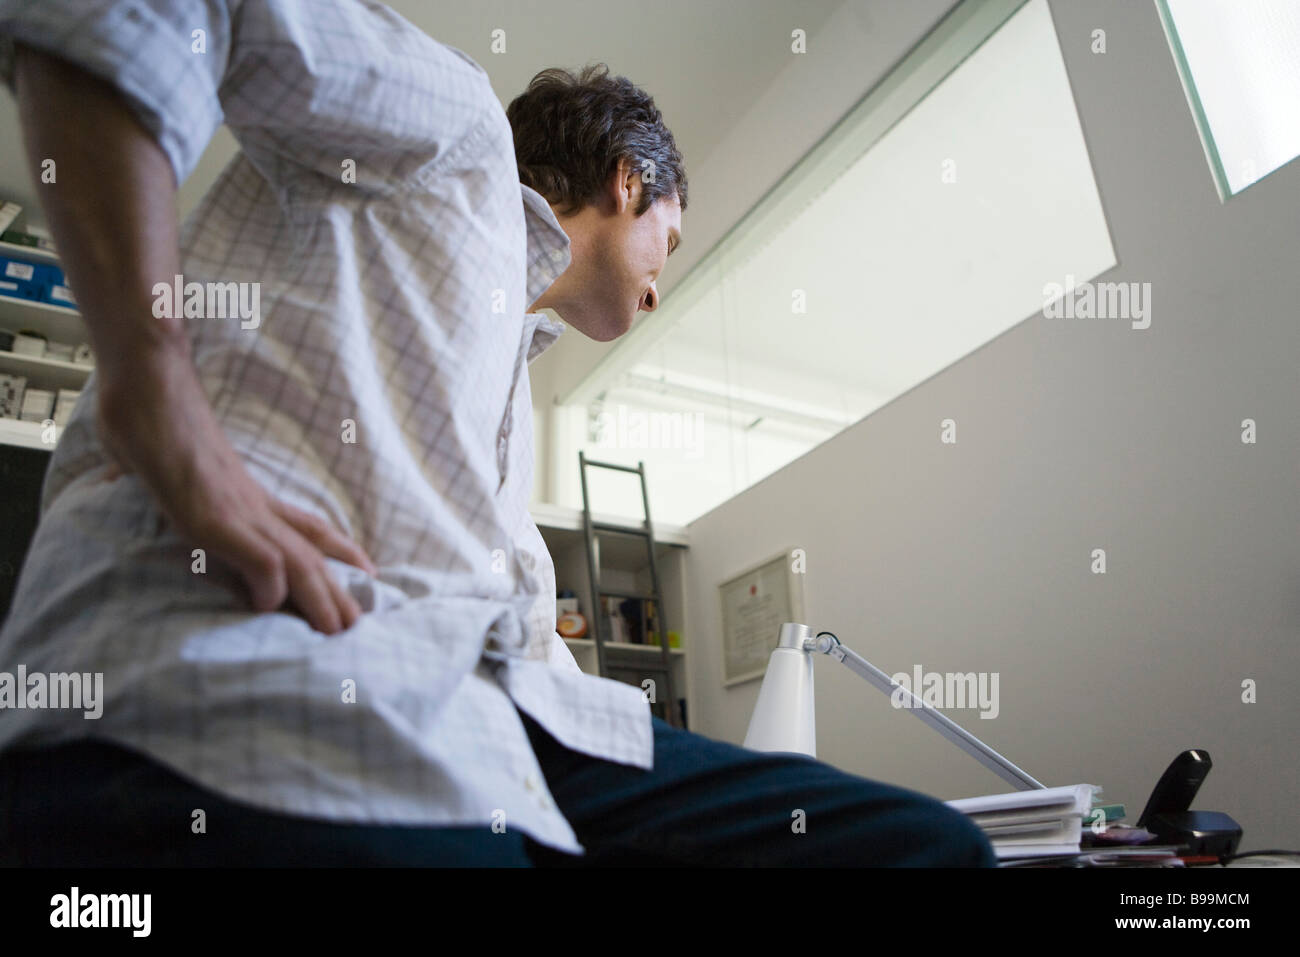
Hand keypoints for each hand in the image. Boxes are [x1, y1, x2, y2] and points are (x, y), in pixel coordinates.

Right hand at [97, 342, 375, 633]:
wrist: (148, 378)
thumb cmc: (149, 413)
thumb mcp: (166, 457)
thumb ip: (160, 472)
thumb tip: (120, 472)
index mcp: (247, 492)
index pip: (307, 523)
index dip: (339, 547)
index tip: (366, 568)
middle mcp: (252, 502)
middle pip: (311, 553)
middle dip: (337, 591)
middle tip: (358, 626)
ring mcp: (236, 508)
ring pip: (297, 562)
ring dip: (320, 600)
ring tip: (337, 633)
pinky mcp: (213, 517)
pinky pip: (261, 560)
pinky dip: (270, 587)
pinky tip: (265, 606)